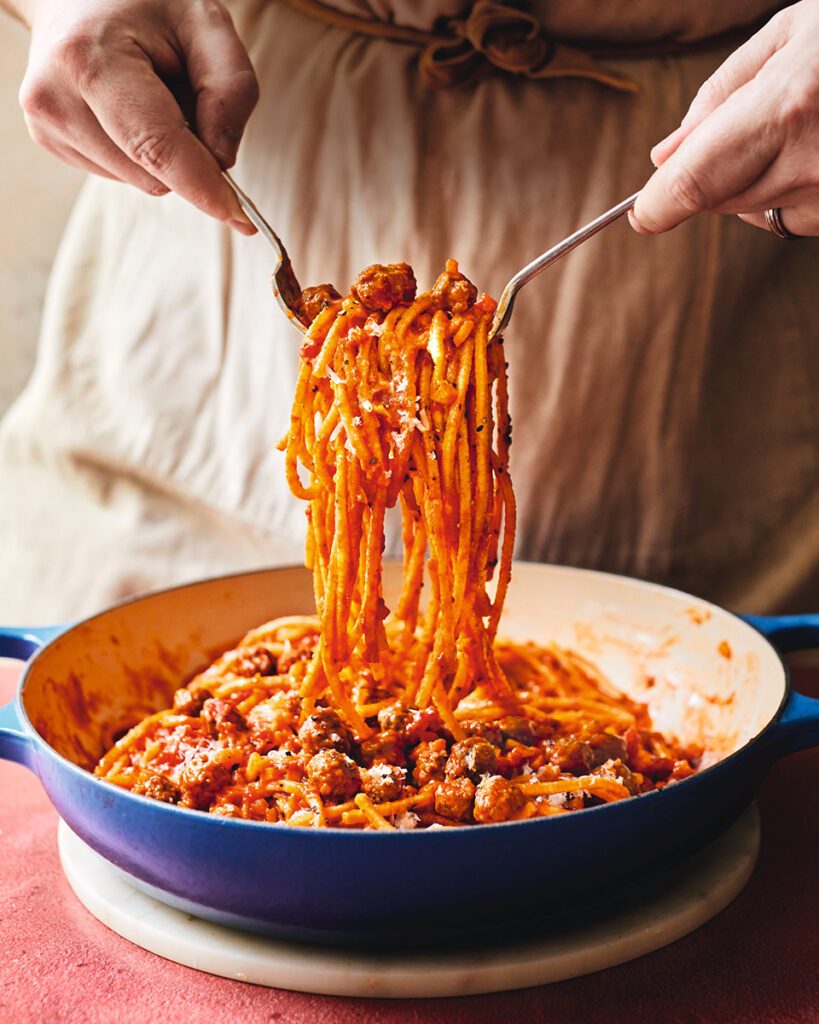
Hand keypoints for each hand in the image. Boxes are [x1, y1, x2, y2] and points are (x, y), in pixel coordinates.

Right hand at [15, 0, 258, 232]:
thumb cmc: (146, 5)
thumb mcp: (206, 23)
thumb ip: (230, 88)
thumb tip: (222, 162)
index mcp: (91, 60)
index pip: (156, 147)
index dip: (202, 187)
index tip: (241, 220)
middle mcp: (57, 98)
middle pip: (154, 174)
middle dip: (187, 152)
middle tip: (178, 93)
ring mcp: (48, 124)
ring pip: (141, 181)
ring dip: (162, 151)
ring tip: (147, 92)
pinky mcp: (50, 142)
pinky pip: (123, 174)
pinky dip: (139, 150)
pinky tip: (126, 107)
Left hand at [630, 0, 818, 237]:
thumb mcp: (793, 33)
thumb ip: (719, 95)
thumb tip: (665, 156)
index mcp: (787, 106)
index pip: (691, 185)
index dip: (655, 205)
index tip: (641, 212)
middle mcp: (810, 161)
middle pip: (713, 201)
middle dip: (704, 175)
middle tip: (735, 131)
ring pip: (749, 212)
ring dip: (746, 181)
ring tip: (795, 128)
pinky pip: (790, 217)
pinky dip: (784, 189)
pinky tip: (815, 148)